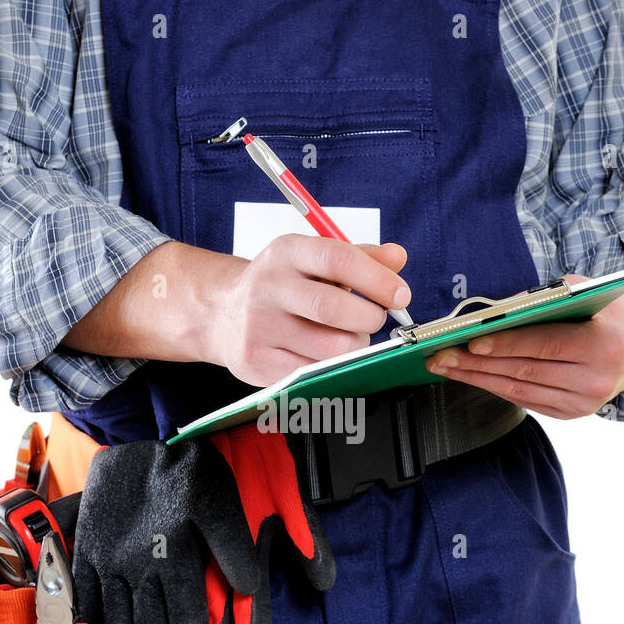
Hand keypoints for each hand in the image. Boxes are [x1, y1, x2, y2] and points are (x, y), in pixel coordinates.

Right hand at [202, 235, 410, 386]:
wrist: (222, 313)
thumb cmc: (282, 286)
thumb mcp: (315, 261)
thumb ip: (359, 258)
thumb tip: (398, 256)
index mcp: (287, 252)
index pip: (338, 260)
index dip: (377, 280)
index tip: (401, 295)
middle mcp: (268, 286)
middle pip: (333, 308)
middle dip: (368, 318)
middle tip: (374, 319)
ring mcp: (258, 326)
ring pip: (329, 348)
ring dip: (353, 346)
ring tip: (348, 337)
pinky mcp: (256, 360)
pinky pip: (312, 372)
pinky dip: (331, 366)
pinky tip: (325, 355)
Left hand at [424, 276, 623, 418]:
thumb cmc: (607, 309)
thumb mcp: (584, 290)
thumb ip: (544, 300)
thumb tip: (493, 314)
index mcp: (604, 343)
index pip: (545, 345)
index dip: (505, 344)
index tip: (469, 342)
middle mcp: (598, 379)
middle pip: (525, 371)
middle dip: (477, 364)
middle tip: (440, 356)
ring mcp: (586, 402)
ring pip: (520, 390)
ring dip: (478, 379)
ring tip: (446, 367)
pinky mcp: (574, 413)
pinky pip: (526, 401)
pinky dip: (495, 387)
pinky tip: (471, 377)